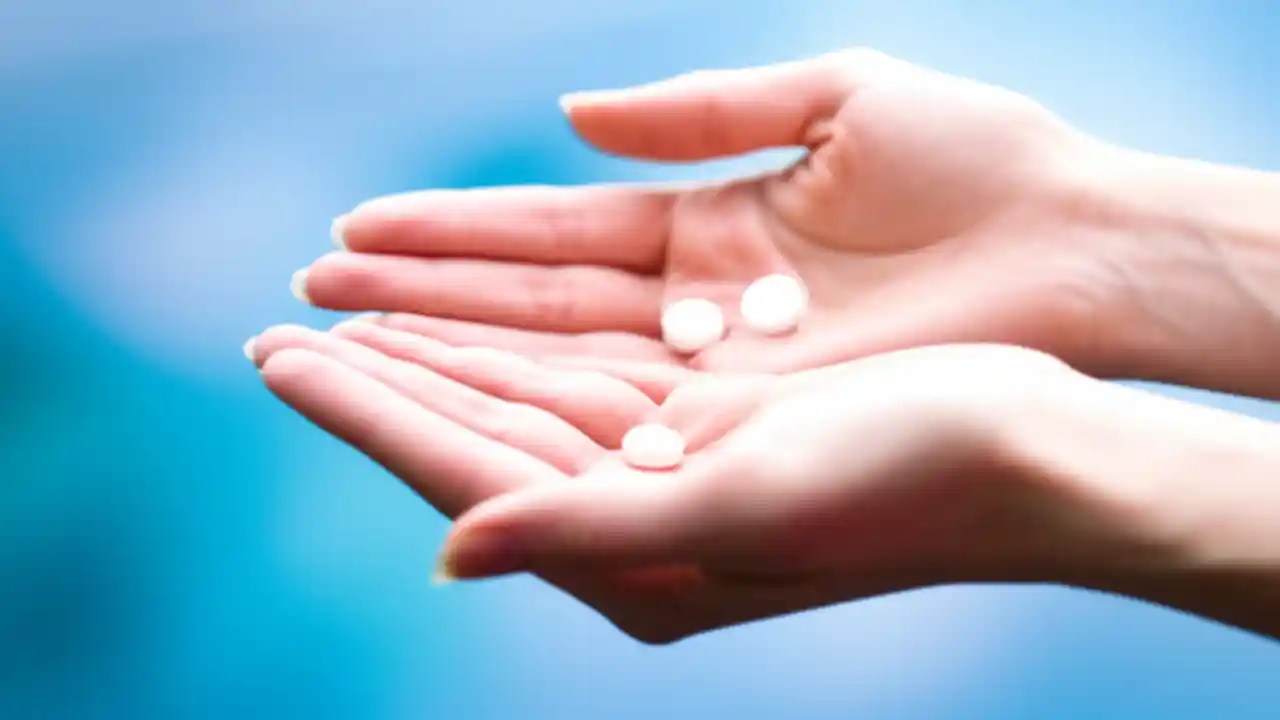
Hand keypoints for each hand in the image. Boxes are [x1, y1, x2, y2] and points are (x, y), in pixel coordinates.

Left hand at [250, 322, 1155, 641]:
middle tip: (274, 336)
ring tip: (347, 316)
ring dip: (433, 355)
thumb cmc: (904, 488)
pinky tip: (466, 319)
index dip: (367, 414)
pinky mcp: (707, 419)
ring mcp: (670, 465)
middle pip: (473, 435)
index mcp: (634, 557)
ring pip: (518, 398)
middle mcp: (638, 518)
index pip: (464, 472)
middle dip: (376, 383)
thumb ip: (589, 532)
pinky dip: (514, 344)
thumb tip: (448, 552)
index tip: (279, 360)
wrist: (1025, 456)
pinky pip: (581, 374)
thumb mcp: (741, 512)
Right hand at [296, 49, 1137, 378]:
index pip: (549, 233)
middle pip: (530, 307)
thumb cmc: (979, 161)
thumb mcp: (834, 100)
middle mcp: (694, 307)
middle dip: (419, 302)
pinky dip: (539, 417)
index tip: (354, 232)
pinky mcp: (756, 420)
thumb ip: (702, 110)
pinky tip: (451, 416)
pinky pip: (625, 419)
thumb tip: (567, 110)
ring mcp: (718, 370)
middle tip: (306, 298)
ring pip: (558, 367)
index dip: (453, 234)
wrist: (1080, 248)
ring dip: (452, 360)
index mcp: (703, 222)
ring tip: (343, 351)